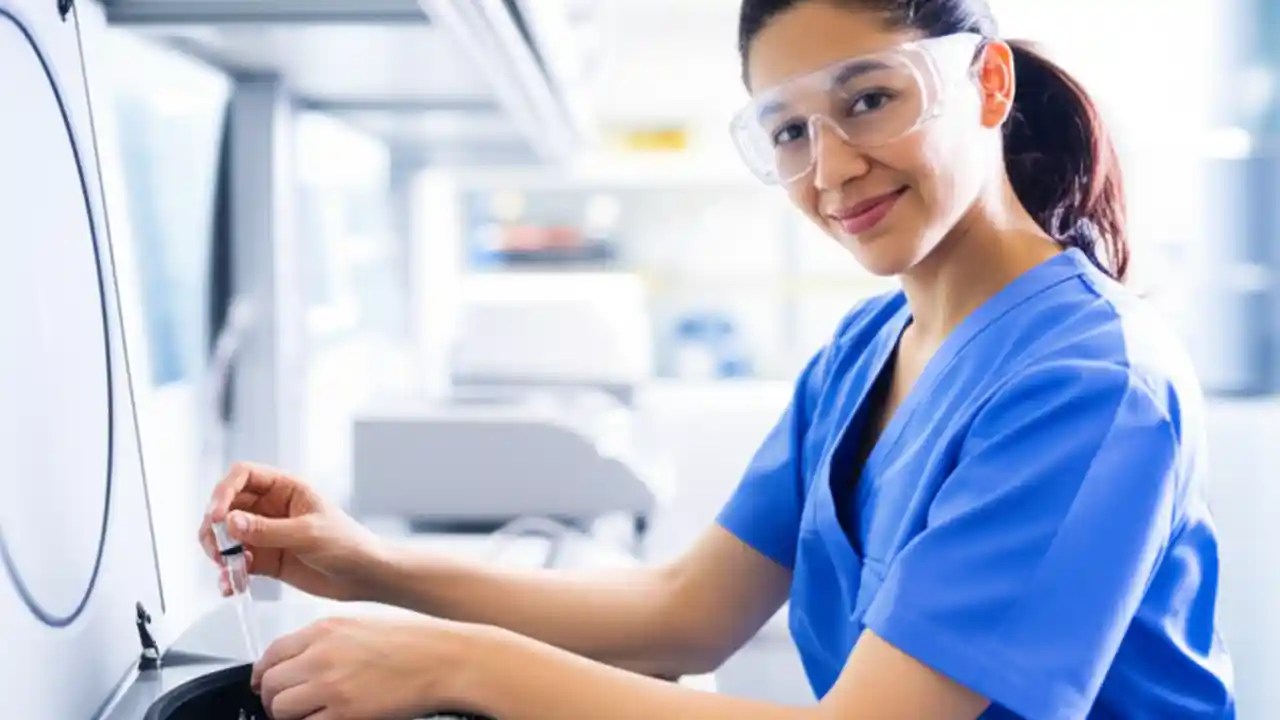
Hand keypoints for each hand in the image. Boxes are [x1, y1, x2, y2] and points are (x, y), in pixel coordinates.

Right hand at [198, 462, 385, 601]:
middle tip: (217, 549)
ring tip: (226, 569)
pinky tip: (232, 586)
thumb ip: (267, 530)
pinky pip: (237, 562)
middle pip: (227, 506)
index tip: (216, 517)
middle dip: (215, 527)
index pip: (243, 475)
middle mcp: (271, 507)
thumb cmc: (347, 544)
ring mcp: (266, 533)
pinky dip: (229, 573)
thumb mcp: (308, 534)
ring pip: (227, 536)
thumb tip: (230, 522)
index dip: (223, 492)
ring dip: (219, 552)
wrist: (363, 576)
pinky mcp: (266, 558)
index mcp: (286, 488)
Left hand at [253, 616, 477, 719]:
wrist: (443, 658)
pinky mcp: (345, 713)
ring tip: (304, 716)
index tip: (265, 683)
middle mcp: (321, 656)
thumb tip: (300, 660)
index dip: (263, 674)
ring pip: (281, 709)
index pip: (271, 654)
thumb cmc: (412, 641)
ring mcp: (331, 686)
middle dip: (272, 699)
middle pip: (272, 684)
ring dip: (288, 716)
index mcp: (324, 630)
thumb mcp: (360, 625)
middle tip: (283, 706)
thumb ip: (325, 641)